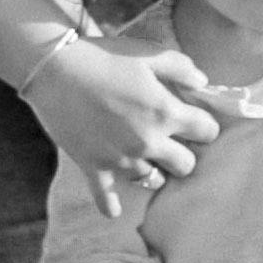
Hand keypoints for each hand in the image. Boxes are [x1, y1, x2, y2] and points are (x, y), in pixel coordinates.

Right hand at [28, 33, 221, 205]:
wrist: (56, 70)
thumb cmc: (105, 57)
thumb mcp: (148, 53)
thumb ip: (181, 67)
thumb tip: (203, 82)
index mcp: (165, 112)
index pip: (207, 131)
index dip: (205, 125)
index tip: (196, 121)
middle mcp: (147, 142)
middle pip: (185, 165)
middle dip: (185, 154)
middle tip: (174, 143)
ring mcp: (120, 159)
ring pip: (152, 180)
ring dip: (153, 170)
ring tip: (145, 159)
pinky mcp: (93, 168)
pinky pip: (106, 198)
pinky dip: (112, 205)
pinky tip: (116, 209)